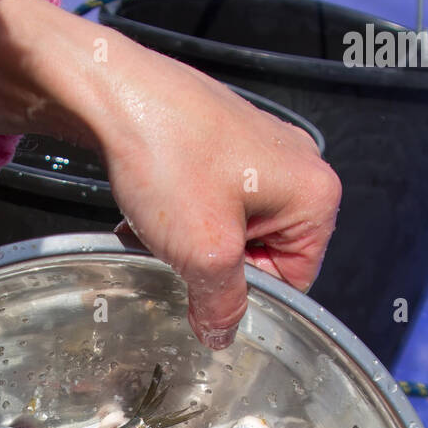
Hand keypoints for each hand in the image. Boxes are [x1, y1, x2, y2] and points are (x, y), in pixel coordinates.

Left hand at [0, 0, 340, 348]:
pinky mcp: (225, 141)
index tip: (206, 290)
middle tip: (177, 253)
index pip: (294, 280)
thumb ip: (222, 305)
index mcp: (314, 196)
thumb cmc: (168, 156)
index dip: (247, 295)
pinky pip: (212, 201)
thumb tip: (222, 337)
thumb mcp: (204, 252)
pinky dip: (181, 215)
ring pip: (231, 231)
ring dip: (190, 242)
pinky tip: (150, 210)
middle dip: (214, 265)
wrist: (113, 90)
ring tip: (157, 228)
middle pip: (262, 256)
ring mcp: (261, 151)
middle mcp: (299, 168)